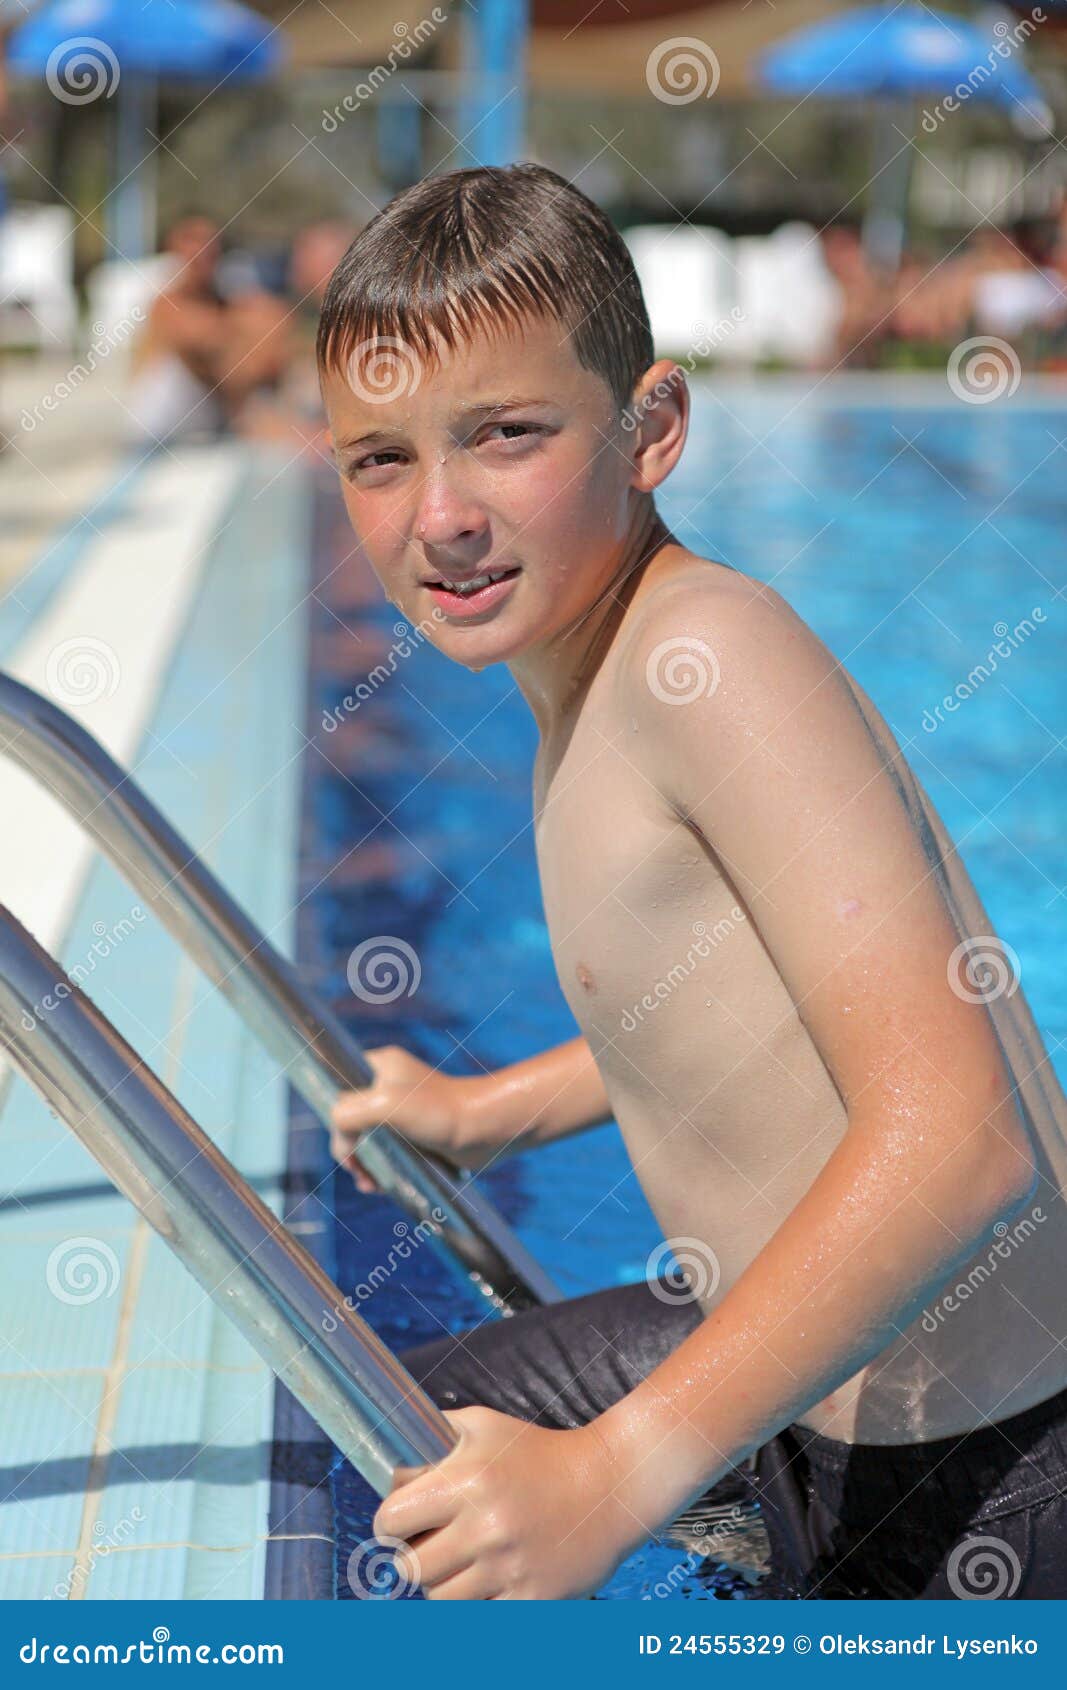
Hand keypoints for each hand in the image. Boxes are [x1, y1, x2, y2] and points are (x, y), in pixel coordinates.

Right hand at [330, 1045, 483, 1192]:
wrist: (485, 1130)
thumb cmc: (439, 1112)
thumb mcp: (384, 1105)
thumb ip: (347, 1114)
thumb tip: (342, 1142)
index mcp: (380, 1066)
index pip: (340, 1090)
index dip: (338, 1121)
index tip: (350, 1146)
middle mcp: (389, 1085)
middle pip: (352, 1120)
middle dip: (352, 1150)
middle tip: (360, 1171)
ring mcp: (404, 1110)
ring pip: (369, 1140)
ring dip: (365, 1164)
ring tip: (372, 1184)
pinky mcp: (417, 1133)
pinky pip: (389, 1151)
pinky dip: (383, 1168)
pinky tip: (383, 1185)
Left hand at [373, 1405, 643, 1599]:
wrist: (608, 1484)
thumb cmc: (538, 1452)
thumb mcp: (483, 1426)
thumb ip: (432, 1438)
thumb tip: (389, 1468)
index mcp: (467, 1480)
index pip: (392, 1519)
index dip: (390, 1523)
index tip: (401, 1524)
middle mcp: (486, 1526)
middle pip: (411, 1568)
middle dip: (415, 1556)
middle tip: (432, 1546)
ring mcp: (510, 1567)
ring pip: (439, 1600)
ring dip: (444, 1585)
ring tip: (463, 1564)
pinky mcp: (532, 1600)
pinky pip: (479, 1619)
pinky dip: (479, 1604)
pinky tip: (491, 1581)